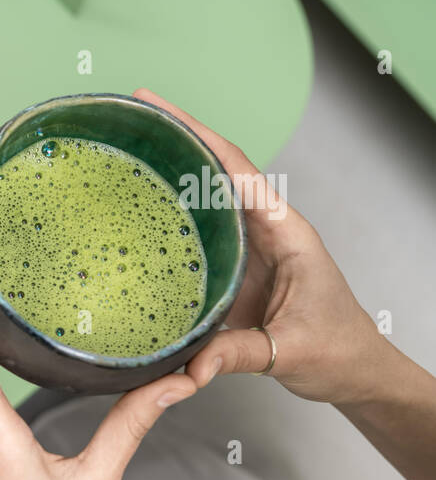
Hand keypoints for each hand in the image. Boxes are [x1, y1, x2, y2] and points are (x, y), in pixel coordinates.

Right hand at [133, 89, 395, 403]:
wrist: (353, 371)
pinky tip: (137, 212)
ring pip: (203, 200)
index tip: (159, 108)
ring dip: (169, 174)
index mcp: (285, 232)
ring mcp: (247, 249)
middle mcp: (264, 231)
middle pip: (215, 171)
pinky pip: (196, 235)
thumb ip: (239, 353)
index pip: (236, 171)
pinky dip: (168, 217)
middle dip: (175, 139)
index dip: (196, 135)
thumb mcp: (290, 351)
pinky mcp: (232, 271)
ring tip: (125, 152)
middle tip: (129, 117)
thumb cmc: (338, 350)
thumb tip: (191, 363)